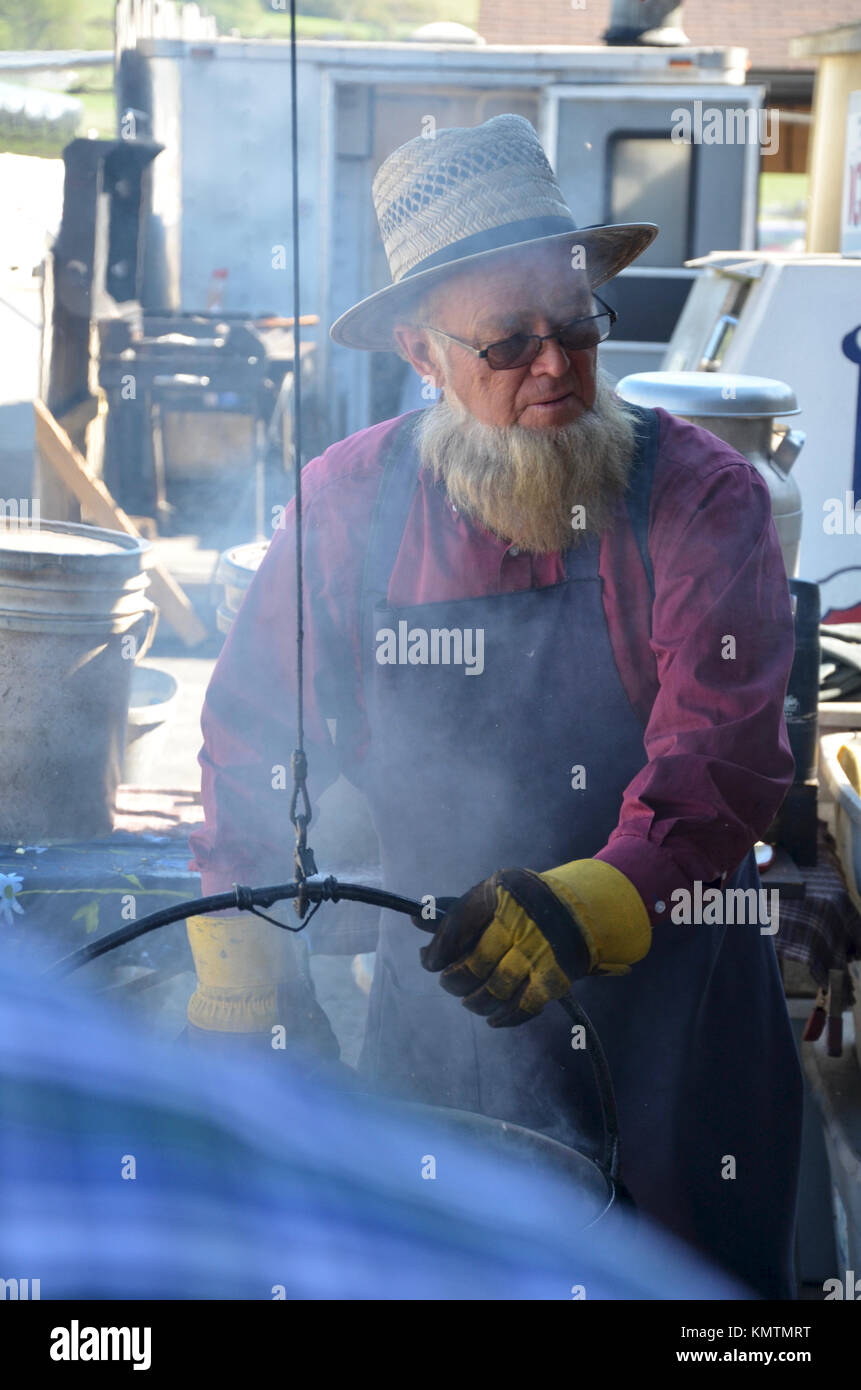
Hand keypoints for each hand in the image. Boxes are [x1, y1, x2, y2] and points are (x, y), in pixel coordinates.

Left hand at [420, 859, 651, 1027]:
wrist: (582, 911)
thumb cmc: (523, 905)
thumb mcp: (493, 896)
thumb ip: (456, 910)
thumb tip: (415, 918)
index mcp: (499, 894)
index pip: (455, 927)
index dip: (437, 951)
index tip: (429, 962)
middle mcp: (519, 922)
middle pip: (473, 964)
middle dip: (454, 979)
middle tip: (450, 982)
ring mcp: (539, 951)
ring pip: (494, 990)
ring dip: (475, 1002)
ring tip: (470, 1000)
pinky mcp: (555, 977)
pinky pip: (521, 1007)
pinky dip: (503, 1018)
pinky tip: (492, 1019)